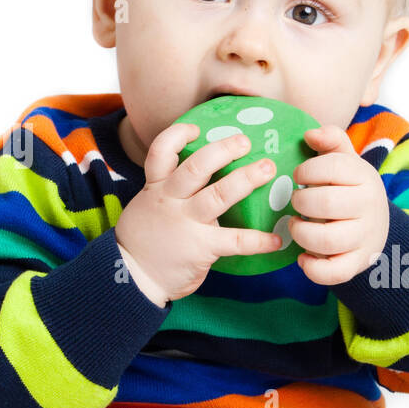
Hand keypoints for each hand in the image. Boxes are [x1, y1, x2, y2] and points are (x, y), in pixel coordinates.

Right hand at [114, 122, 283, 304]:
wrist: (131, 279)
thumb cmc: (145, 242)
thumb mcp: (148, 208)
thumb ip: (170, 193)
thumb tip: (203, 179)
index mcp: (156, 188)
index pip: (160, 151)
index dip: (178, 134)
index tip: (197, 128)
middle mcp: (170, 200)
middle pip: (197, 166)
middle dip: (223, 150)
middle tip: (245, 141)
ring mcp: (186, 223)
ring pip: (218, 194)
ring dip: (246, 179)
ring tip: (268, 169)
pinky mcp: (201, 247)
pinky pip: (235, 240)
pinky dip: (259, 240)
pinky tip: (277, 240)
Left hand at [289, 124, 389, 285]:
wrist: (377, 224)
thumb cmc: (351, 188)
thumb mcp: (346, 160)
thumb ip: (332, 140)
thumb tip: (310, 135)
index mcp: (365, 177)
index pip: (331, 167)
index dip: (306, 170)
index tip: (300, 175)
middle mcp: (370, 207)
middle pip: (324, 204)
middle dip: (300, 202)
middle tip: (297, 202)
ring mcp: (366, 237)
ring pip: (325, 240)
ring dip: (301, 233)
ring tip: (297, 226)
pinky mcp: (359, 263)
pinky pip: (333, 273)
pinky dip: (312, 268)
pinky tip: (304, 257)